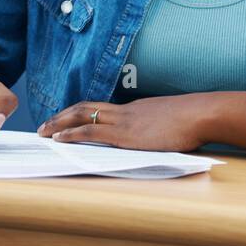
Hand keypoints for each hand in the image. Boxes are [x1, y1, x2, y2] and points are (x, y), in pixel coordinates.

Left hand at [38, 95, 218, 152]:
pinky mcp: (125, 134)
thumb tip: (163, 136)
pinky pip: (91, 132)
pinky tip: (60, 138)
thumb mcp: (173, 120)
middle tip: (45, 124)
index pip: (102, 108)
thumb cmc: (195, 118)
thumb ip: (161, 126)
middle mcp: (126, 111)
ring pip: (83, 116)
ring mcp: (125, 121)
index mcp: (137, 109)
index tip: (67, 119)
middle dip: (63, 115)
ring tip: (44, 131)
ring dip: (60, 123)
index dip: (81, 113)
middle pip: (87, 107)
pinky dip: (72, 134)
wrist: (201, 113)